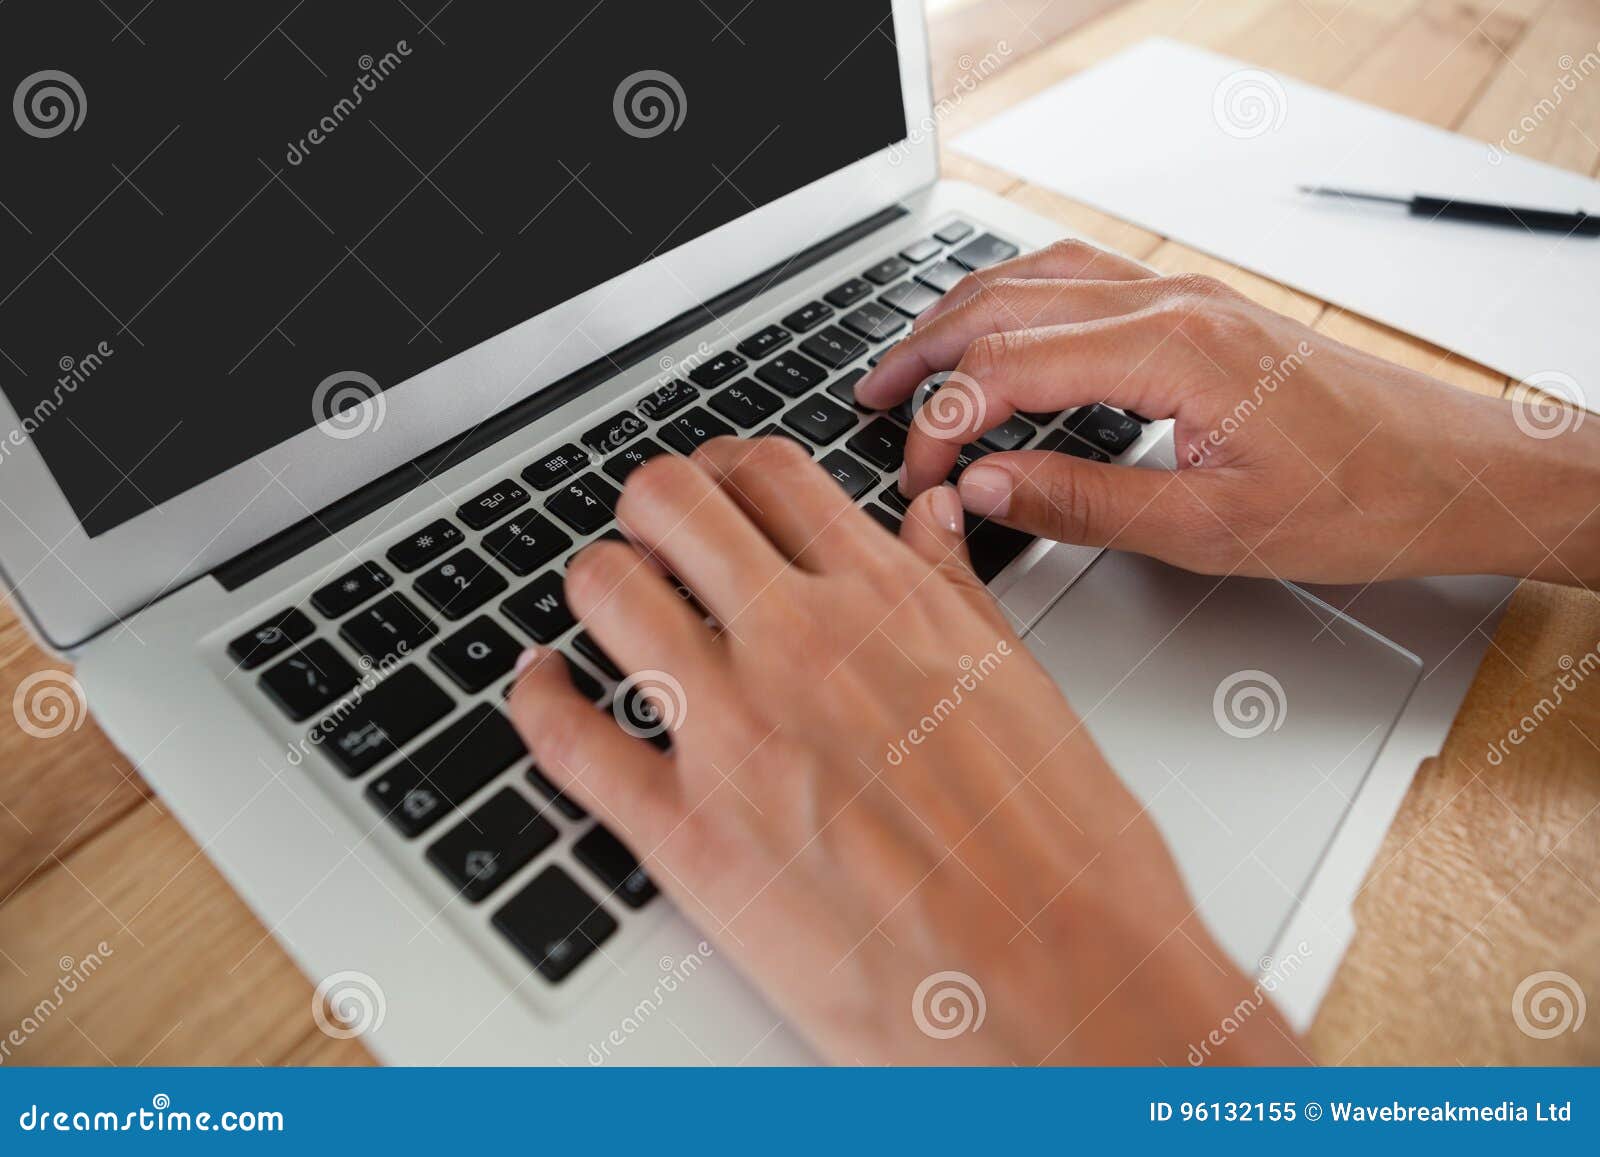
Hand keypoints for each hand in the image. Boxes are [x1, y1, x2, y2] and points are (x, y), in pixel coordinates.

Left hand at [506, 439, 1301, 1064]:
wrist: (1063, 991)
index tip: (718, 489)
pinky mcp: (687, 837)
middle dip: (652, 505)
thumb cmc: (1067, 864)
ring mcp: (735, 735)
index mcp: (891, 605)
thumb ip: (956, 593)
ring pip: (607, 591)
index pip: (771, 475)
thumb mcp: (1025, 692)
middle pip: (671, 504)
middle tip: (655, 534)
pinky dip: (538, 699)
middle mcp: (803, 646)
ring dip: (598, 582)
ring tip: (610, 604)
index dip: (727, 468)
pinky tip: (543, 689)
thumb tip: (927, 521)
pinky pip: (567, 739)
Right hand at [856, 239, 1599, 585]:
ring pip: (1039, 280)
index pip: (1008, 370)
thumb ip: (1084, 504)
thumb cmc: (1360, 500)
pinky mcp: (1198, 310)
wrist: (1455, 470)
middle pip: (1008, 304)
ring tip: (911, 363)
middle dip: (928, 355)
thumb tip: (983, 488)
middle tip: (870, 401)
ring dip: (965, 317)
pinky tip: (998, 331)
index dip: (942, 422)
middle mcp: (1173, 303)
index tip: (914, 476)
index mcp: (1172, 350)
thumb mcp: (1210, 531)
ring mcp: (1186, 296)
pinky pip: (1082, 282)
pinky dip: (1018, 303)